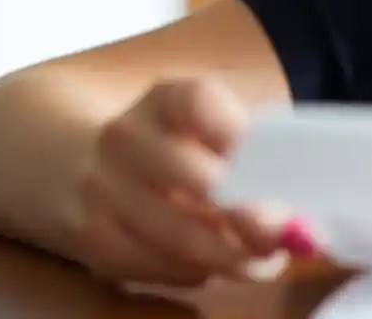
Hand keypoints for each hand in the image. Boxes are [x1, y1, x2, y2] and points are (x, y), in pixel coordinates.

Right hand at [69, 78, 312, 285]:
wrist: (83, 166)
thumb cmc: (176, 146)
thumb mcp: (210, 128)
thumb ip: (251, 154)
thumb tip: (289, 217)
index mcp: (165, 98)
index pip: (200, 102)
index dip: (240, 135)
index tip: (277, 163)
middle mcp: (125, 136)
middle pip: (198, 180)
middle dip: (251, 215)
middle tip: (285, 232)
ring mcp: (102, 188)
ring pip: (181, 237)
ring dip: (233, 257)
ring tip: (263, 259)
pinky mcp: (92, 237)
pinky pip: (158, 267)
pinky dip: (199, 272)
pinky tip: (217, 265)